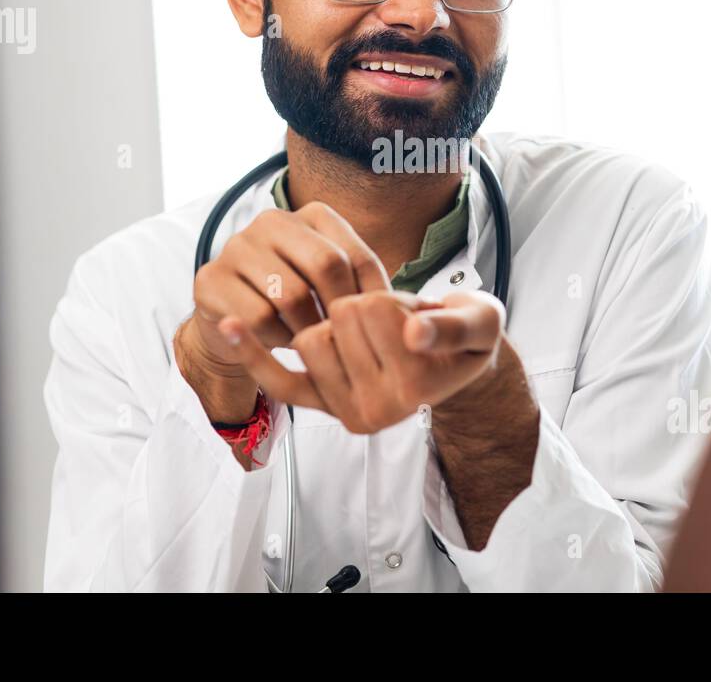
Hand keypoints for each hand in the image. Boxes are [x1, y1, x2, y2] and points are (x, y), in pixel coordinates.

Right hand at [178, 202, 389, 421]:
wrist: (233, 323)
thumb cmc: (299, 305)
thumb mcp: (335, 290)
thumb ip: (368, 289)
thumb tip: (425, 308)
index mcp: (310, 215)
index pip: (355, 254)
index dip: (371, 297)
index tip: (376, 328)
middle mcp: (272, 220)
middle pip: (326, 265)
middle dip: (340, 312)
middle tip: (347, 342)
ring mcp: (237, 246)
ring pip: (290, 295)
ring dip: (307, 329)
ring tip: (313, 343)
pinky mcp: (210, 278)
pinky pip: (258, 317)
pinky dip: (276, 337)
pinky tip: (281, 341)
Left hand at [219, 290, 505, 432]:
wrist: (456, 364)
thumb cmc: (468, 335)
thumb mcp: (480, 321)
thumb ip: (452, 326)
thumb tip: (415, 334)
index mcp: (412, 390)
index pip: (372, 310)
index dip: (391, 299)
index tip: (416, 317)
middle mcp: (376, 411)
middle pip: (337, 320)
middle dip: (363, 307)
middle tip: (395, 327)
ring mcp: (345, 411)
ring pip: (310, 336)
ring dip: (335, 323)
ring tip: (373, 336)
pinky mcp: (322, 405)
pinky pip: (280, 381)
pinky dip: (253, 354)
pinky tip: (231, 324)